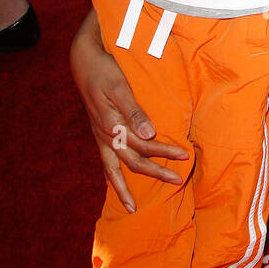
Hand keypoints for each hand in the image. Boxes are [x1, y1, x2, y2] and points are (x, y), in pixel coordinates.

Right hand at [70, 9, 187, 211]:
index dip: (165, 153)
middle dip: (155, 173)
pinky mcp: (99, 132)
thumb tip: (151, 135)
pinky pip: (105, 161)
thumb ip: (134, 112)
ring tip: (131, 206)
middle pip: (133, 161)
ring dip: (124, 187)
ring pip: (113, 168)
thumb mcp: (119, 88)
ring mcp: (100, 136)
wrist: (82, 61)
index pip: (144, 146)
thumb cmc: (104, 71)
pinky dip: (112, 175)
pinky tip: (117, 183)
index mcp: (112, 125)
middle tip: (177, 181)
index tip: (185, 156)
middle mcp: (106, 135)